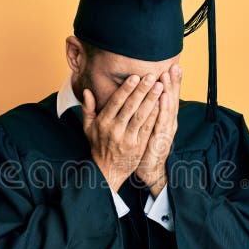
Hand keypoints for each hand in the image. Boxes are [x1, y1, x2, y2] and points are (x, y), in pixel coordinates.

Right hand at [82, 74, 162, 192]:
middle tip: (151, 76)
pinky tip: (161, 104)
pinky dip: (155, 116)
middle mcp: (115, 130)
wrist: (107, 171)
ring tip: (159, 87)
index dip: (126, 89)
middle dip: (141, 91)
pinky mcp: (138, 146)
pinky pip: (148, 128)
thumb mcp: (88, 128)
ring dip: (151, 100)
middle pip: (130, 107)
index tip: (135, 77)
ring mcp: (127, 139)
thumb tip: (87, 91)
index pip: (116, 102)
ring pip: (141, 116)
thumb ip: (88, 109)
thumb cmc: (98, 146)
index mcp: (103, 123)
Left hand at [135, 63, 181, 196]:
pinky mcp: (161, 140)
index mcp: (165, 118)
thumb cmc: (147, 147)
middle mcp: (168, 122)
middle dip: (174, 82)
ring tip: (168, 76)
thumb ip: (147, 110)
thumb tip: (148, 94)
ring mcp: (166, 131)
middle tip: (175, 65)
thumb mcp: (147, 126)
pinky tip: (163, 98)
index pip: (169, 96)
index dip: (172, 82)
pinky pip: (162, 122)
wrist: (150, 170)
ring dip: (169, 91)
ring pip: (169, 108)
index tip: (173, 65)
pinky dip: (163, 109)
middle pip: (172, 98)